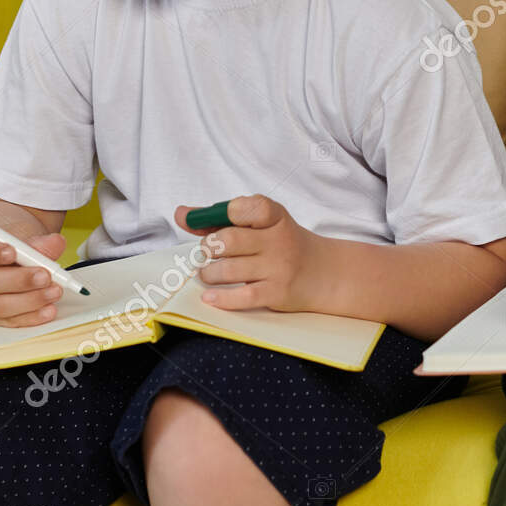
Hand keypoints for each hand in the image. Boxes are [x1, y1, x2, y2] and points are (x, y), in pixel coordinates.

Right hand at [0, 229, 68, 327]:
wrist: (19, 250)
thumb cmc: (14, 238)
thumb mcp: (23, 231)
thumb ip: (37, 240)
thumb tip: (54, 244)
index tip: (13, 252)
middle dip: (19, 281)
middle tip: (44, 276)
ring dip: (30, 300)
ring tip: (53, 291)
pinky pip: (9, 321)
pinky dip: (32, 316)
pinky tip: (48, 309)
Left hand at [174, 195, 327, 311]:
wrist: (324, 273)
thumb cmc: (284, 245)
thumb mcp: (262, 225)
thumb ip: (221, 219)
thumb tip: (181, 214)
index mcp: (275, 218)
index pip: (252, 207)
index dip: (228, 211)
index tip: (214, 220)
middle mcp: (279, 241)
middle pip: (230, 240)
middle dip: (208, 247)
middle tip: (207, 253)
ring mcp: (278, 268)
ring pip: (229, 270)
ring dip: (209, 273)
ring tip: (208, 273)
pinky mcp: (276, 293)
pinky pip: (242, 297)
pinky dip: (220, 298)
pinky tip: (211, 296)